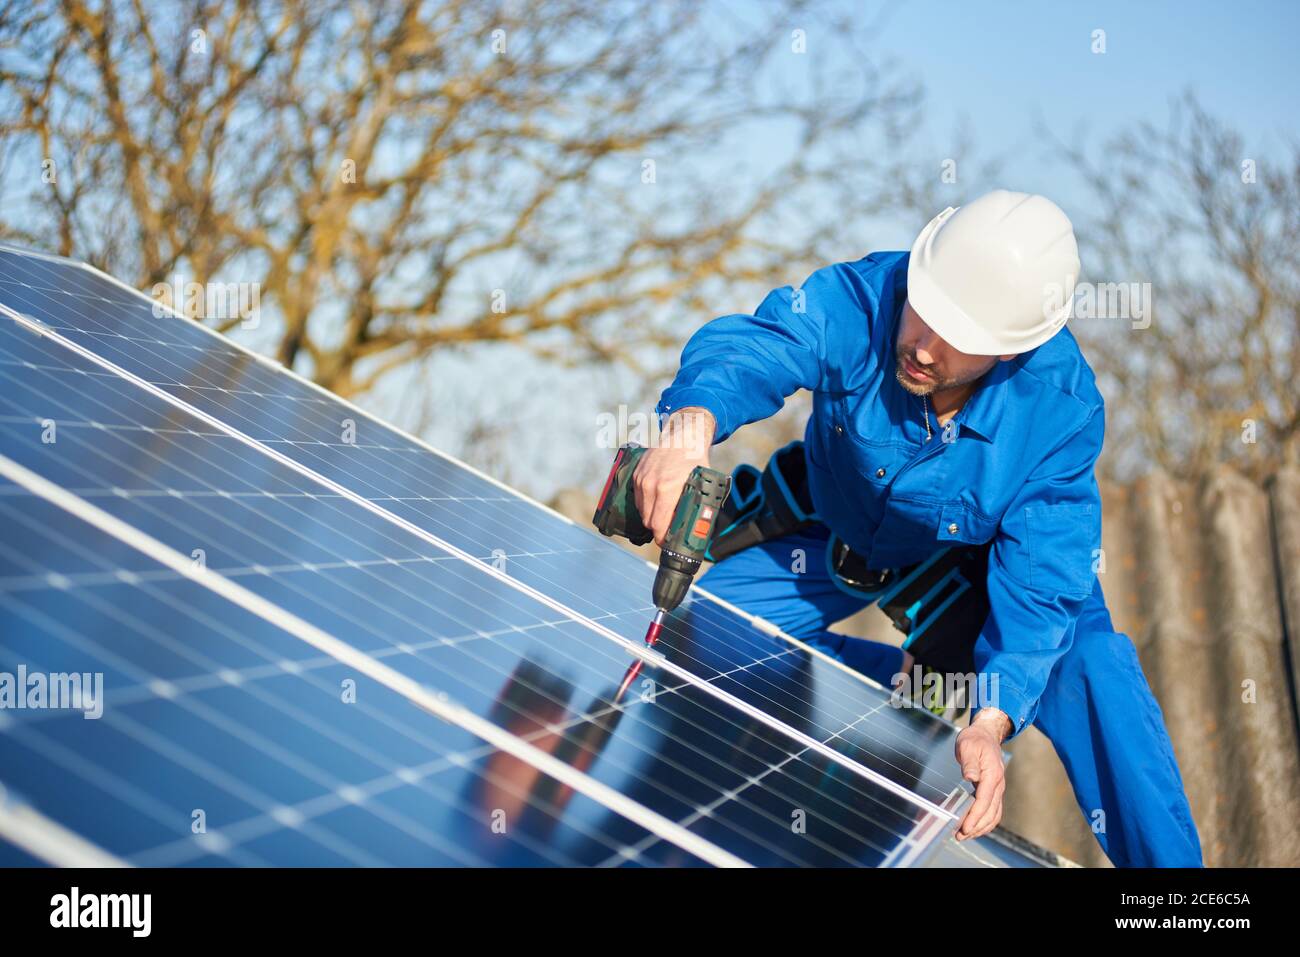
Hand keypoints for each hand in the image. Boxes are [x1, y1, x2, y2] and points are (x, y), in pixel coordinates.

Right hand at [633, 407, 714, 545]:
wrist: (682, 436)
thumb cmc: (694, 459)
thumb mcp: (701, 482)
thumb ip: (697, 503)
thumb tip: (699, 525)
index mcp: (667, 489)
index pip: (658, 524)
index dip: (663, 538)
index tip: (667, 542)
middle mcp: (651, 485)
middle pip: (648, 521)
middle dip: (657, 529)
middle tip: (667, 532)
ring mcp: (641, 480)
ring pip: (641, 511)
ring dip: (651, 517)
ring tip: (663, 517)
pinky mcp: (636, 475)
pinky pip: (638, 499)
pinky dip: (645, 504)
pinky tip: (656, 503)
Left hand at [953, 708, 1010, 840]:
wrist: (985, 735)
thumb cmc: (975, 740)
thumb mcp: (968, 746)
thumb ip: (970, 763)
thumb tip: (971, 777)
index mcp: (992, 775)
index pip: (985, 801)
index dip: (975, 817)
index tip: (965, 827)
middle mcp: (998, 785)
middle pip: (990, 813)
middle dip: (976, 827)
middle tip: (960, 836)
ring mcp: (998, 789)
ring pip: (993, 815)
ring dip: (980, 827)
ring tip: (964, 835)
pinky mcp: (994, 791)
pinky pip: (993, 811)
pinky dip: (985, 822)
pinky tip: (974, 827)